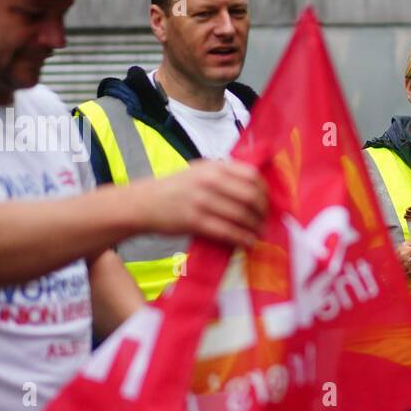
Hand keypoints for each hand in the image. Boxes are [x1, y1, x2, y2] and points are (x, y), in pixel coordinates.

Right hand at [137, 159, 266, 249]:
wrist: (143, 203)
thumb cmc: (174, 189)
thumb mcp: (199, 172)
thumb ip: (224, 176)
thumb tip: (255, 190)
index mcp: (214, 167)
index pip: (252, 176)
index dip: (265, 192)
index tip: (267, 203)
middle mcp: (210, 181)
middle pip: (251, 196)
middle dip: (263, 212)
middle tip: (265, 222)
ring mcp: (202, 201)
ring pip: (241, 216)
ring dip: (255, 227)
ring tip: (259, 234)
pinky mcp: (195, 221)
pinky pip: (227, 231)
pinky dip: (242, 238)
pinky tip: (248, 242)